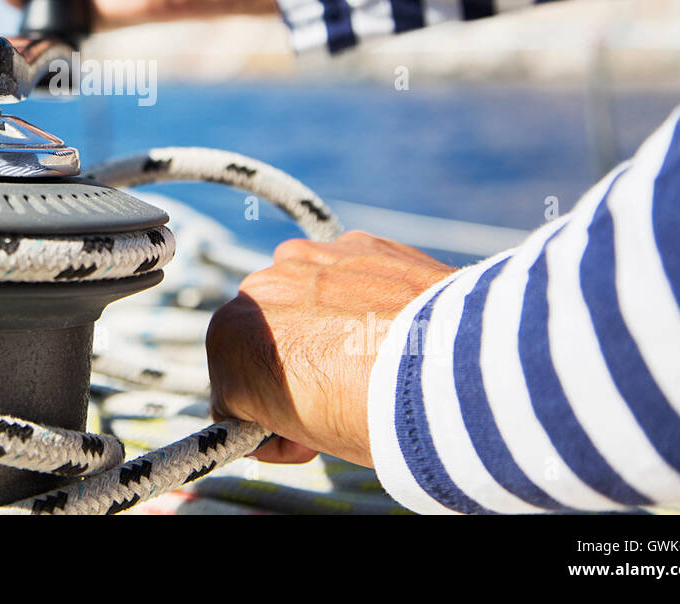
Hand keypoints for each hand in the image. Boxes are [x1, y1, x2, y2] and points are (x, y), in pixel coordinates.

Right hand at [205, 231, 454, 466]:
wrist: (449, 372)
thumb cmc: (369, 414)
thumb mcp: (303, 438)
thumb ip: (275, 416)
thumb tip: (280, 421)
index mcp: (230, 340)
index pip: (234, 386)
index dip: (268, 415)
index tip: (306, 434)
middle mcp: (258, 288)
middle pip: (268, 333)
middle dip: (295, 358)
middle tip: (343, 396)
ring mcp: (307, 258)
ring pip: (305, 294)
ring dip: (327, 319)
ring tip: (374, 358)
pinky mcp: (356, 242)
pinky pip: (346, 272)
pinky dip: (363, 294)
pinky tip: (396, 326)